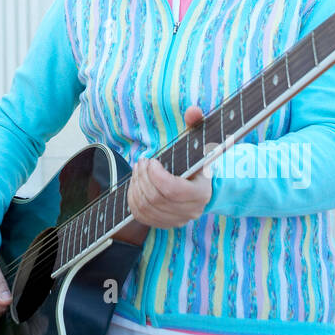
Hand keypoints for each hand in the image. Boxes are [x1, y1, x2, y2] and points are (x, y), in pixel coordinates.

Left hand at [127, 105, 212, 228]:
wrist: (199, 187)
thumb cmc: (196, 161)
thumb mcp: (198, 142)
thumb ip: (197, 125)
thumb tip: (193, 111)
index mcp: (202, 193)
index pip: (173, 190)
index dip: (156, 175)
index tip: (152, 160)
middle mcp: (191, 211)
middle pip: (156, 198)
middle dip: (143, 177)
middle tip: (142, 162)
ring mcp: (177, 221)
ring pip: (146, 206)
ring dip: (136, 185)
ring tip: (138, 170)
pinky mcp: (163, 224)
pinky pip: (140, 215)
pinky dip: (133, 197)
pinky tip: (136, 183)